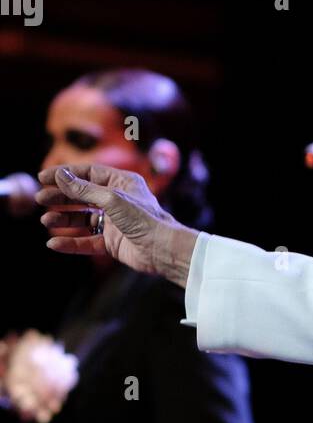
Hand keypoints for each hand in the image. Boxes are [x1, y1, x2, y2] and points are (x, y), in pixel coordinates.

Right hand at [35, 164, 198, 287]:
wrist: (163, 250)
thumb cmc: (144, 219)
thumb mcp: (111, 199)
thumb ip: (84, 189)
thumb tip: (60, 175)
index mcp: (121, 182)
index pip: (88, 173)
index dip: (65, 174)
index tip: (42, 177)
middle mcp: (117, 200)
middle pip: (82, 195)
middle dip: (61, 197)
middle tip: (40, 199)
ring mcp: (114, 222)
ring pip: (82, 218)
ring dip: (63, 219)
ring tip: (46, 220)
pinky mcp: (112, 242)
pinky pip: (87, 241)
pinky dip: (71, 242)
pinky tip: (54, 243)